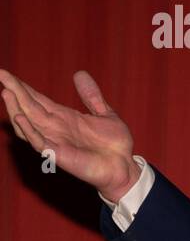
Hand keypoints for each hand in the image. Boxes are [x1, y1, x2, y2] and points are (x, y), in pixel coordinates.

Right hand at [0, 69, 138, 200]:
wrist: (125, 167)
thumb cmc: (115, 145)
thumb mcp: (106, 114)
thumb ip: (91, 96)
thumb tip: (79, 73)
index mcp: (63, 117)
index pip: (36, 99)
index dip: (21, 87)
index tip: (4, 73)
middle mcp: (55, 128)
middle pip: (29, 107)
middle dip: (14, 92)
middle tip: (0, 74)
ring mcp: (55, 141)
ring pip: (28, 123)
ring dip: (16, 109)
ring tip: (6, 92)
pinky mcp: (59, 155)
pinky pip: (39, 142)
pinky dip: (29, 131)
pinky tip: (20, 118)